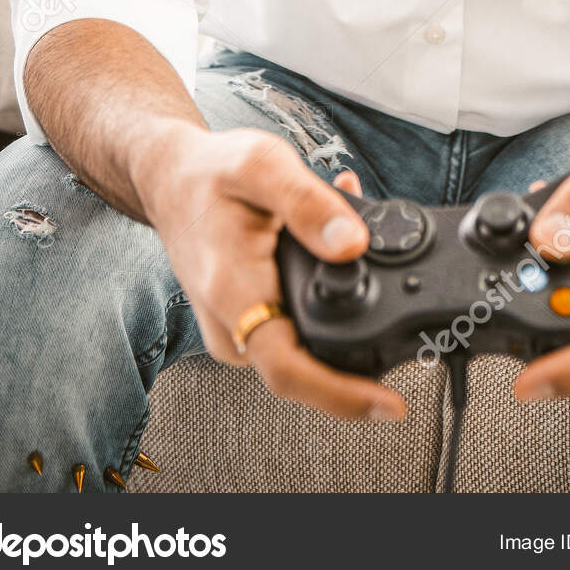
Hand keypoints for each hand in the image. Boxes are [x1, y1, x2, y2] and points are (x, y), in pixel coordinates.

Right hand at [139, 125, 405, 420]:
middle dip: (364, 340)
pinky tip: (340, 249)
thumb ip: (307, 203)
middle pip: (308, 366)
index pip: (288, 370)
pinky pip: (299, 324)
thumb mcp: (261, 164)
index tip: (392, 404)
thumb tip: (354, 245)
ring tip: (361, 244)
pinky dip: (329, 292)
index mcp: (232, 291)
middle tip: (397, 286)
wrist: (171, 178)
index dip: (343, 395)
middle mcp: (232, 324)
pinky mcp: (249, 321)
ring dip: (349, 306)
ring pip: (308, 344)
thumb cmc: (208, 171)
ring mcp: (239, 328)